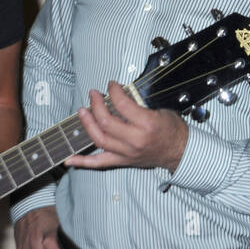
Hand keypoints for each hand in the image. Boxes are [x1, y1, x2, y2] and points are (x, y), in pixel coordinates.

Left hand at [65, 82, 188, 171]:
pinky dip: (82, 162)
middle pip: (106, 121)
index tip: (111, 85)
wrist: (180, 152)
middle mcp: (135, 140)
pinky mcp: (122, 161)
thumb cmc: (172, 130)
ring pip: (99, 139)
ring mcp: (126, 153)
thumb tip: (118, 95)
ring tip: (82, 111)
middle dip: (96, 104)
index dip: (113, 91)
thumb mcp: (160, 111)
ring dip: (87, 123)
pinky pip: (99, 163)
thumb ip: (138, 104)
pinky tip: (69, 159)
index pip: (122, 104)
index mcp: (147, 124)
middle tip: (93, 94)